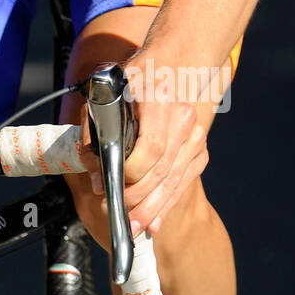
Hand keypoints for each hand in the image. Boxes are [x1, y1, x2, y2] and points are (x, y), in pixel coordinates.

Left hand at [81, 58, 210, 237]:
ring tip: (132, 227)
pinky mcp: (200, 150)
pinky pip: (182, 183)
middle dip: (137, 199)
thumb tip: (97, 174)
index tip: (110, 184)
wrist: (169, 68)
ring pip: (173, 181)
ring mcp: (195, 135)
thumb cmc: (131, 84)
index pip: (152, 147)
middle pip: (162, 170)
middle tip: (116, 215)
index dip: (131, 171)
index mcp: (158, 100)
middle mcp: (183, 118)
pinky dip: (165, 203)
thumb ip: (95, 133)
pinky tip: (153, 221)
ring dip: (151, 208)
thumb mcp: (105, 97)